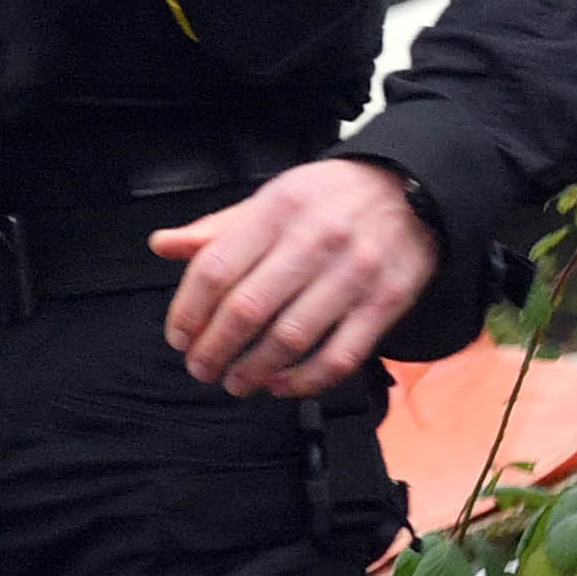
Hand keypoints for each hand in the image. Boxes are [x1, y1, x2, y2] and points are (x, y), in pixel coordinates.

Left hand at [151, 159, 438, 400]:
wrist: (414, 189)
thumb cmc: (330, 198)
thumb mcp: (271, 198)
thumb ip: (217, 229)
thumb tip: (162, 245)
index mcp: (277, 210)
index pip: (214, 270)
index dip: (187, 312)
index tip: (179, 337)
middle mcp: (315, 240)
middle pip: (246, 310)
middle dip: (213, 350)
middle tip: (200, 368)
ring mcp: (354, 274)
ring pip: (290, 338)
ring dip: (253, 371)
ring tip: (235, 382)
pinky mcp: (386, 303)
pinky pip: (340, 356)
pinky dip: (304, 381)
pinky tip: (281, 385)